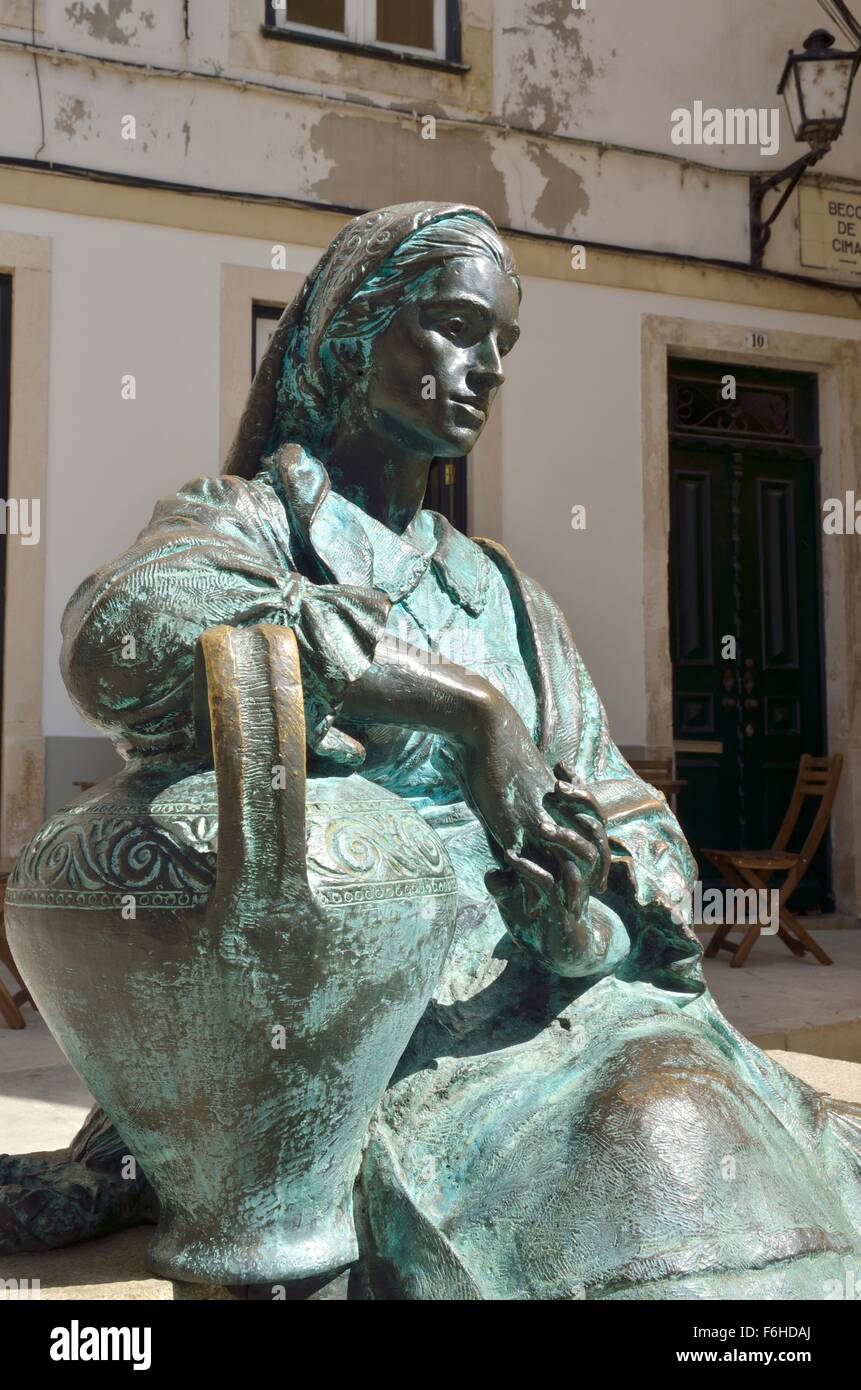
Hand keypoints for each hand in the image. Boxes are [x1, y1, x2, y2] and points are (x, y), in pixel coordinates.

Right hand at [458, 692, 608, 917]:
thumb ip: (531, 787)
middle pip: (591, 850)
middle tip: (586, 900)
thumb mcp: (523, 769)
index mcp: (562, 796)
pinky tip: (530, 907)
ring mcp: (538, 819)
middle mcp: (557, 809)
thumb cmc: (498, 744)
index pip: (595, 828)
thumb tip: (531, 791)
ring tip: (564, 911)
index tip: (596, 873)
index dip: (600, 852)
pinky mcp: (514, 827)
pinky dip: (535, 891)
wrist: (487, 728)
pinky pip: (532, 867)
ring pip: (570, 863)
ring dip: (569, 891)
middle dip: (592, 878)